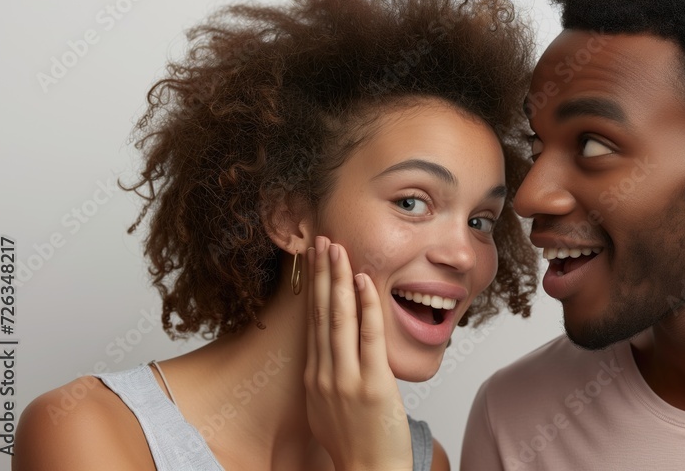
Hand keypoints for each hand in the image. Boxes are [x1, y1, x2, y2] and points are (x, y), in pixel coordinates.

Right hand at [304, 236, 413, 470]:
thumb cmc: (354, 444)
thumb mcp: (329, 406)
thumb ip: (331, 376)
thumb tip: (335, 353)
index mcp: (315, 377)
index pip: (313, 322)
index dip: (314, 288)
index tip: (315, 260)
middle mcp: (324, 374)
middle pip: (320, 313)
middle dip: (321, 274)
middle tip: (322, 240)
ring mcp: (345, 379)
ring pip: (339, 319)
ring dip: (338, 280)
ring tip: (337, 249)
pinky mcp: (371, 385)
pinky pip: (368, 337)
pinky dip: (366, 306)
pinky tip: (364, 281)